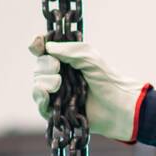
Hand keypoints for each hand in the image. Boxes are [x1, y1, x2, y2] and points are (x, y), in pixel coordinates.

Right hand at [29, 36, 150, 142]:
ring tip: (58, 84)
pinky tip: (45, 94)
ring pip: (38, 84)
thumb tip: (47, 46)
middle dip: (46, 65)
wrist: (117, 106)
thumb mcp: (89, 58)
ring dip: (44, 81)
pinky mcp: (57, 111)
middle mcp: (59, 75)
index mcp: (66, 59)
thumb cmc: (107, 80)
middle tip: (59, 68)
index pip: (44, 49)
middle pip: (39, 66)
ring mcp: (57, 93)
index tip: (37, 44)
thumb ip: (69, 50)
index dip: (37, 45)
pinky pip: (40, 104)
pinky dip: (40, 97)